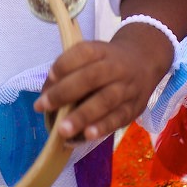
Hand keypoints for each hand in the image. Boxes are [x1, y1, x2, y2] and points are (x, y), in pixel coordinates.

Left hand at [34, 24, 172, 142]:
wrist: (144, 61)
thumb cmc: (107, 61)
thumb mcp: (93, 54)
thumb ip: (71, 68)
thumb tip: (47, 93)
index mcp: (101, 50)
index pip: (83, 52)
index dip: (65, 64)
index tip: (49, 77)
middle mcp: (115, 67)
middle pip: (91, 78)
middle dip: (65, 92)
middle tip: (42, 105)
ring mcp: (127, 88)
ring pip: (105, 101)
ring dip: (82, 116)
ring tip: (62, 130)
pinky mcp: (134, 108)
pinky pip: (118, 118)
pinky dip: (102, 127)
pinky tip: (87, 135)